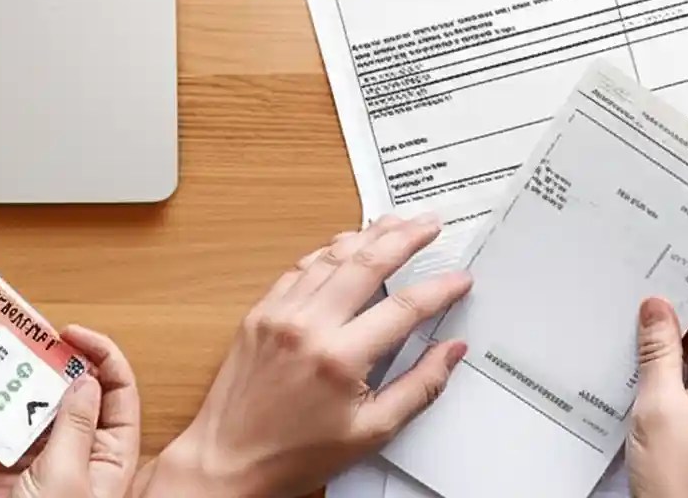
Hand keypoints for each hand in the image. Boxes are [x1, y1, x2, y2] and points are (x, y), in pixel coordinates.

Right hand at [0, 325, 140, 497]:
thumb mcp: (68, 475)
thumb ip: (75, 425)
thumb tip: (85, 381)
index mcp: (114, 454)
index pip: (120, 392)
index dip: (103, 356)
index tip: (74, 334)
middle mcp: (84, 453)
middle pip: (79, 393)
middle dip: (58, 362)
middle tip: (34, 335)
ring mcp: (47, 460)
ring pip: (39, 407)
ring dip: (22, 381)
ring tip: (5, 353)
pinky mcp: (11, 469)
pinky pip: (5, 428)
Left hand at [137, 215, 471, 497]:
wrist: (227, 463)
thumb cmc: (295, 456)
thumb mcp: (371, 432)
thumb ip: (419, 387)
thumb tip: (451, 351)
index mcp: (340, 359)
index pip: (404, 309)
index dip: (439, 289)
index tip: (460, 279)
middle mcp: (308, 327)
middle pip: (368, 264)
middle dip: (405, 238)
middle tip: (430, 224)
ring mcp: (279, 315)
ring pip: (331, 258)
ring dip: (367, 236)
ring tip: (394, 223)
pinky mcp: (259, 314)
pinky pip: (299, 270)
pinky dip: (327, 253)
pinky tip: (345, 246)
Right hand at [626, 279, 687, 497]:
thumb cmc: (685, 489)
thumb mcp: (659, 409)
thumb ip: (656, 352)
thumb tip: (655, 306)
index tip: (677, 249)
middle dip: (681, 303)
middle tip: (642, 274)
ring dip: (671, 335)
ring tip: (634, 309)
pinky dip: (669, 363)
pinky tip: (641, 351)